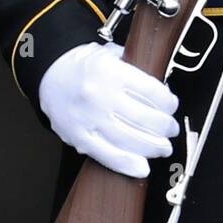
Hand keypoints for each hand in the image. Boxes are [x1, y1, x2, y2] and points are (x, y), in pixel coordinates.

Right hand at [38, 41, 179, 178]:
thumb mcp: (112, 55)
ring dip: (152, 147)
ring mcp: (88, 119)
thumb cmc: (84, 66)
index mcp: (111, 71)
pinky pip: (106, 155)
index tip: (173, 106)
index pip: (150, 90)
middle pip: (143, 118)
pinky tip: (142, 167)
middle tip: (172, 129)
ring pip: (128, 139)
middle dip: (165, 127)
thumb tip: (163, 91)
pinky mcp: (78, 138)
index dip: (168, 102)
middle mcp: (100, 96)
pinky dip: (126, 164)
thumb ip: (136, 69)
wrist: (50, 74)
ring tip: (164, 147)